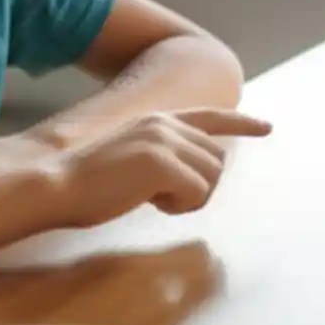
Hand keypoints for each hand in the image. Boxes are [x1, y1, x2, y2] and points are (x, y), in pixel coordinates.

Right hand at [49, 108, 272, 227]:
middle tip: (161, 198)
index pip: (210, 117)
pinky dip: (178, 207)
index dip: (241, 123)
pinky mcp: (162, 162)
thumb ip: (163, 154)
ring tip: (150, 198)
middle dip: (199, 187)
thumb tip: (195, 173)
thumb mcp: (131, 157)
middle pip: (217, 160)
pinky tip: (147, 202)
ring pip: (211, 178)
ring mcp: (165, 140)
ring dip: (188, 198)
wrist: (57, 184)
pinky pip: (196, 193)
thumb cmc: (89, 183)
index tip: (267, 126)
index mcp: (158, 120)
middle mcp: (166, 124)